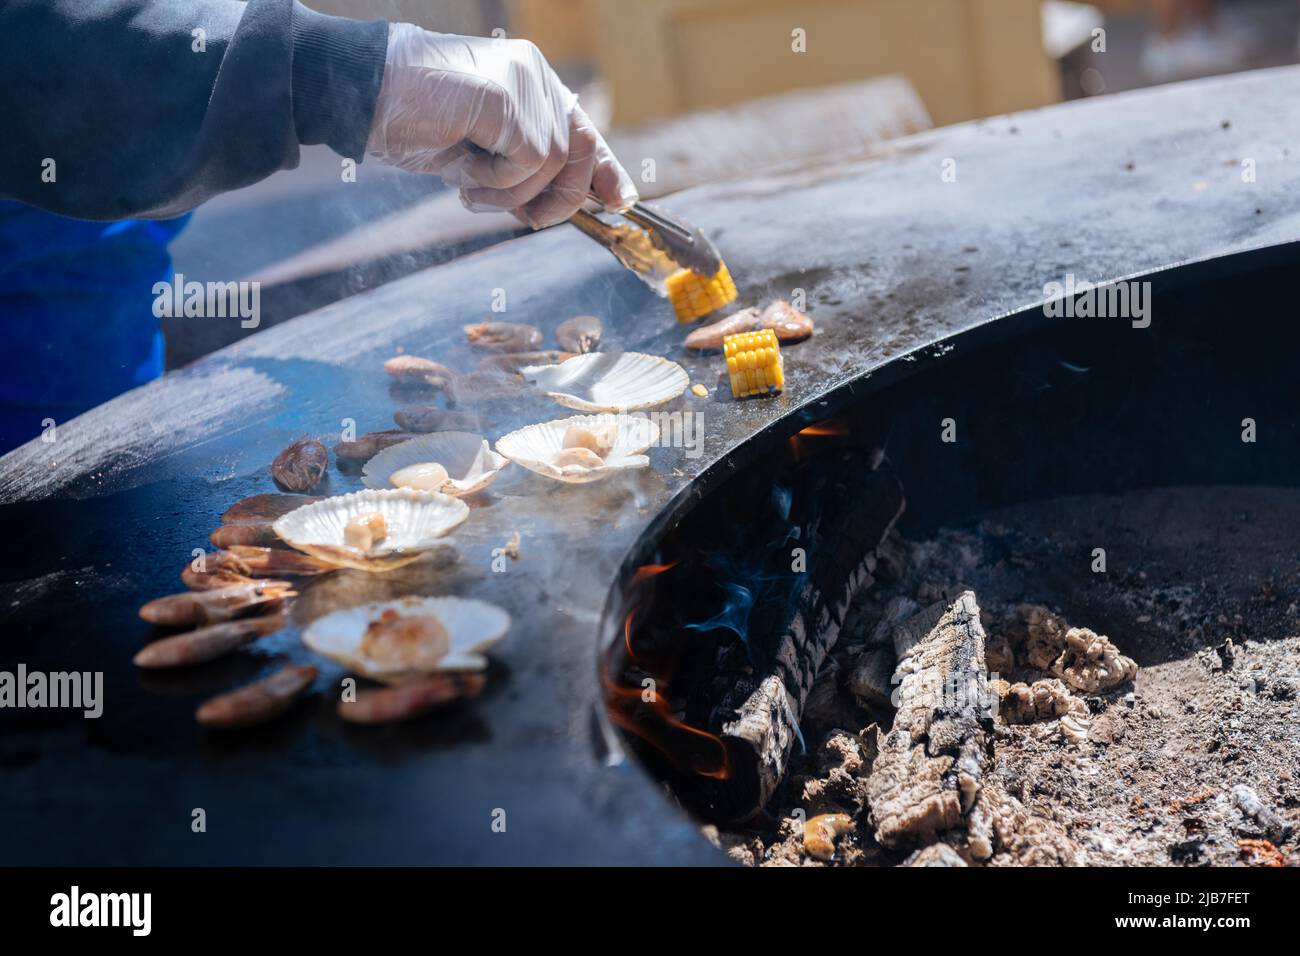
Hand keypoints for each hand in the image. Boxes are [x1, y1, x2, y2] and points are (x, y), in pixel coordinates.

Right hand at [366, 23, 637, 227]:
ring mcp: (523, 81)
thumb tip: (556, 205)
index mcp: (531, 84)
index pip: (583, 128)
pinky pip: (529, 160)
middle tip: (524, 218)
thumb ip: (518, 171)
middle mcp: (535, 75)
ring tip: (470, 187)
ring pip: (554, 161)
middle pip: (580, 149)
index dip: (605, 168)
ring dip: (513, 193)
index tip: (621, 201)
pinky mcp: (507, 96)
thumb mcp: (477, 157)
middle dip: (560, 198)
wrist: (362, 95)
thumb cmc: (410, 123)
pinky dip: (498, 181)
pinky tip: (464, 171)